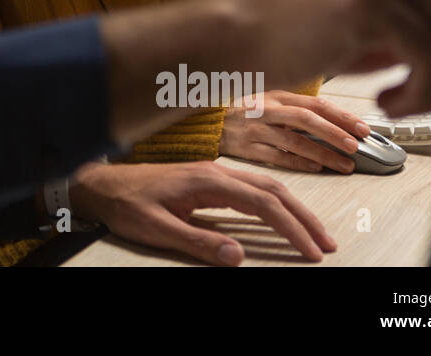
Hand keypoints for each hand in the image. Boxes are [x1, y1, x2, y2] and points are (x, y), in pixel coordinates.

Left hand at [68, 160, 336, 264]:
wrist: (103, 184)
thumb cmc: (126, 205)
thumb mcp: (158, 229)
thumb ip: (198, 241)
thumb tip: (239, 256)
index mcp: (208, 181)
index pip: (263, 204)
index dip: (292, 228)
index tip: (312, 252)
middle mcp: (216, 172)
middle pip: (273, 191)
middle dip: (304, 217)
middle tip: (327, 245)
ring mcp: (213, 174)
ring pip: (265, 188)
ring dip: (293, 209)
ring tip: (314, 235)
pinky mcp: (208, 180)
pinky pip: (251, 190)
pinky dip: (274, 205)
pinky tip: (282, 219)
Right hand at [219, 91, 372, 172]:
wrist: (208, 122)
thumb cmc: (245, 112)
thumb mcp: (270, 99)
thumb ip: (298, 107)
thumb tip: (337, 120)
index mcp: (276, 96)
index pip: (314, 103)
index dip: (341, 116)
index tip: (362, 128)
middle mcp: (267, 110)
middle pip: (305, 120)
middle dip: (334, 134)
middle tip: (355, 146)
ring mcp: (255, 129)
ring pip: (294, 141)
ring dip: (322, 154)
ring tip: (343, 164)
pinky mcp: (246, 148)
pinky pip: (276, 156)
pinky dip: (298, 163)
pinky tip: (315, 168)